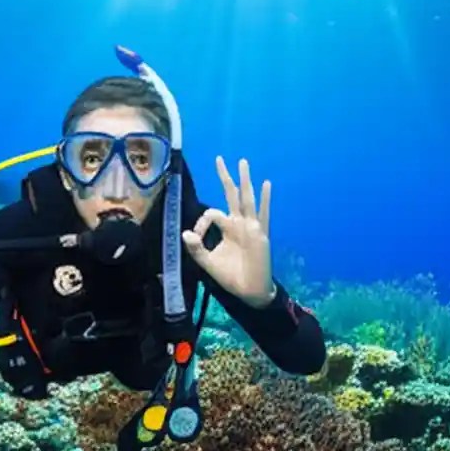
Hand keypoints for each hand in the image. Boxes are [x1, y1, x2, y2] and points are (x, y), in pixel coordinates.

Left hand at [182, 156, 275, 307]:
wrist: (249, 291)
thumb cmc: (230, 276)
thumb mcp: (207, 262)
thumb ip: (196, 249)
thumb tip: (184, 233)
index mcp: (226, 228)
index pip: (212, 213)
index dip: (200, 221)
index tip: (195, 236)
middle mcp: (238, 223)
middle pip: (230, 195)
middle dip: (225, 177)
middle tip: (219, 159)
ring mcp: (250, 227)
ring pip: (246, 199)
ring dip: (244, 180)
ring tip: (242, 162)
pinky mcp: (260, 234)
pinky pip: (263, 214)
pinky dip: (264, 199)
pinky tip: (265, 184)